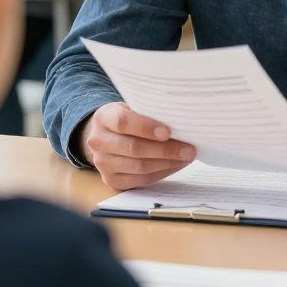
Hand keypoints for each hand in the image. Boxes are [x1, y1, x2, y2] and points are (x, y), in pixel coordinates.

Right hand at [80, 102, 194, 189]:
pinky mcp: (111, 180)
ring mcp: (102, 163)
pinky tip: (175, 165)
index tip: (168, 132)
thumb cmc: (128, 118)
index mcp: (103, 118)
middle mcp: (98, 142)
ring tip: (186, 157)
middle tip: (189, 149)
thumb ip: (149, 111)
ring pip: (139, 166)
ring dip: (167, 163)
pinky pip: (140, 180)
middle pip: (134, 148)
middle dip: (166, 150)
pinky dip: (161, 173)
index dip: (146, 127)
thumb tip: (181, 119)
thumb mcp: (132, 107)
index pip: (123, 122)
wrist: (107, 135)